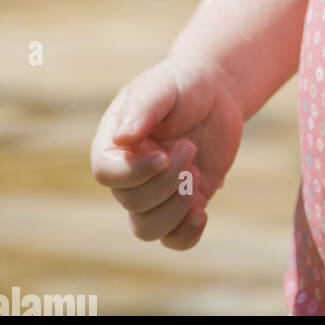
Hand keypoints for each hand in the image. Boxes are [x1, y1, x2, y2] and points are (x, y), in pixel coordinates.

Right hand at [91, 56, 243, 249]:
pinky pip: (174, 239)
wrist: (216, 92)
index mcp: (113, 146)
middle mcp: (129, 175)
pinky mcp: (183, 204)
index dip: (135, 172)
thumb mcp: (163, 87)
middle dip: (167, 181)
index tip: (164, 154)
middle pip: (133, 202)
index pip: (107, 173)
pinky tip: (202, 210)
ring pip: (147, 229)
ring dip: (175, 210)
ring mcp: (156, 193)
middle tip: (190, 148)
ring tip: (197, 175)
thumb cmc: (182, 85)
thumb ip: (142, 110)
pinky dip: (186, 234)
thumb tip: (121, 140)